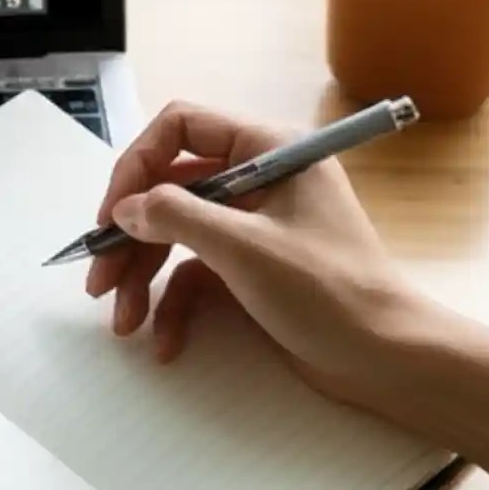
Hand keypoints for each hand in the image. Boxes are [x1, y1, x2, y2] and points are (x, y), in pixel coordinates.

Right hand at [87, 100, 424, 404]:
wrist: (389, 360)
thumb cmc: (331, 292)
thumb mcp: (246, 248)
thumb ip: (178, 216)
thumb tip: (125, 208)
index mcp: (269, 150)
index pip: (182, 129)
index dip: (137, 166)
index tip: (112, 215)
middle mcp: (259, 178)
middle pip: (170, 188)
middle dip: (132, 237)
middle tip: (99, 279)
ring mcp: (255, 224)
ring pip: (176, 235)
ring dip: (143, 277)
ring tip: (123, 322)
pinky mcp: (252, 266)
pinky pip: (196, 273)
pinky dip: (174, 305)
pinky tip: (164, 341)